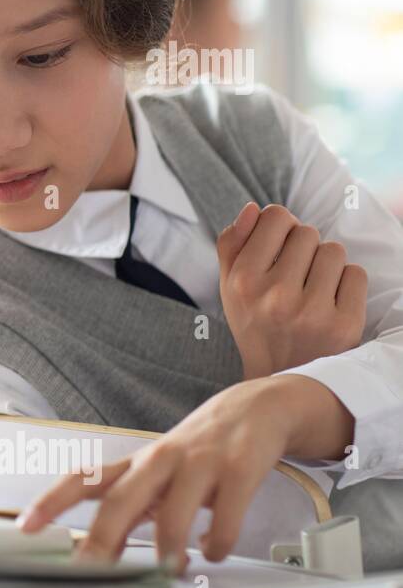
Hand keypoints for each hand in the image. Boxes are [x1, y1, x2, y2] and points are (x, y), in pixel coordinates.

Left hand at [17, 374, 353, 572]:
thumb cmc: (197, 449)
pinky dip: (217, 544)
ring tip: (174, 569)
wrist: (256, 407)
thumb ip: (134, 513)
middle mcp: (159, 461)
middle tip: (92, 571)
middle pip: (120, 500)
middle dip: (102, 540)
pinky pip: (224, 517)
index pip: (82, 480)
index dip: (51, 502)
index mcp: (134, 465)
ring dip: (169, 551)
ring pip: (172, 514)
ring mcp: (198, 463)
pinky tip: (214, 549)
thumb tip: (103, 554)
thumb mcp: (158, 476)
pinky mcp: (238, 469)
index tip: (26, 526)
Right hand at [217, 202, 367, 379]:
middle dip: (304, 249)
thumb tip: (254, 208)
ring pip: (333, 251)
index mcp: (243, 281)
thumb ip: (233, 244)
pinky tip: (331, 304)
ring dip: (327, 266)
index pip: (275, 217)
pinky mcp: (344, 324)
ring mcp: (311, 310)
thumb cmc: (256, 324)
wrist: (280, 379)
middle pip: (307, 232)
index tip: (279, 248)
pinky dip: (347, 285)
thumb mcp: (230, 287)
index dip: (281, 227)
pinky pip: (356, 274)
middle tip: (296, 277)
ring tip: (313, 291)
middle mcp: (274, 294)